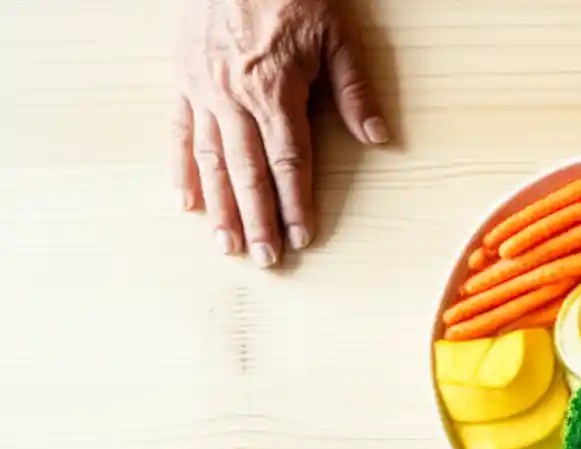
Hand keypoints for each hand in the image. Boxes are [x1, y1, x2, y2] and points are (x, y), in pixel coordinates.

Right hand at [175, 0, 385, 267]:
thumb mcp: (336, 36)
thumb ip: (355, 90)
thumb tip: (379, 137)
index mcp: (275, 90)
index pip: (288, 160)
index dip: (296, 201)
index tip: (302, 236)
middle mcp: (234, 97)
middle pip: (248, 171)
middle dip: (259, 218)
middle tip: (266, 259)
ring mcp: (203, 90)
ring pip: (211, 160)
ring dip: (221, 207)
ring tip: (228, 245)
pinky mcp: (182, 79)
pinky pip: (180, 132)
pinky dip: (182, 169)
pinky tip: (187, 203)